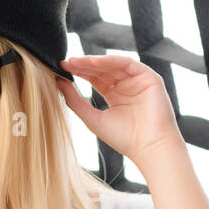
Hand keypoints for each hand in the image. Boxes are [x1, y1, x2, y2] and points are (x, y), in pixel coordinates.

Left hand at [56, 54, 183, 165]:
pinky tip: (94, 62)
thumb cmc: (124, 139)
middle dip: (84, 65)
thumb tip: (58, 82)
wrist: (149, 148)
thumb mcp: (92, 118)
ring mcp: (139, 81)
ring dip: (94, 61)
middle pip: (102, 69)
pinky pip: (127, 63)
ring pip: (113, 64)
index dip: (79, 72)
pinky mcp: (149, 78)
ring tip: (76, 61)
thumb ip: (75, 101)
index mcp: (116, 95)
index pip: (95, 78)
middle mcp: (127, 86)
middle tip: (66, 62)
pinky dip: (110, 61)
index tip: (62, 69)